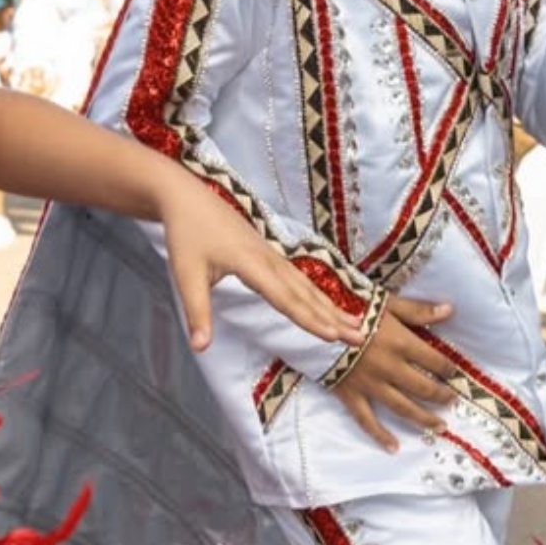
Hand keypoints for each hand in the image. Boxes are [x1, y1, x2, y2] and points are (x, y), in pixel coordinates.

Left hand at [152, 165, 370, 354]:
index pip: (285, 298)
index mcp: (252, 264)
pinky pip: (299, 278)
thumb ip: (197, 312)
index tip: (333, 336)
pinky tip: (328, 303)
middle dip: (334, 316)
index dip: (309, 319)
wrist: (187, 196)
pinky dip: (317, 294)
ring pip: (307, 285)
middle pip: (306, 293)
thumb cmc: (185, 234)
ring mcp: (272, 255)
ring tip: (357, 323)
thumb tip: (200, 348)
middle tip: (360, 337)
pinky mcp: (269, 253)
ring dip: (332, 306)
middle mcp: (269, 259)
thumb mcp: (185, 275)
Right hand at [330, 294, 459, 452]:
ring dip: (424, 418)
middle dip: (441, 395)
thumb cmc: (352, 310)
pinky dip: (381, 435)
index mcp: (401, 344)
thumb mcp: (387, 304)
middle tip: (451, 400)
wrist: (314, 324)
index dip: (447, 368)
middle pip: (423, 388)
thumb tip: (449, 310)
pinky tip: (394, 447)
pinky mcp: (352, 396)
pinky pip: (368, 420)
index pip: (434, 361)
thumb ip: (418, 311)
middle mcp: (390, 369)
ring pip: (403, 408)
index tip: (453, 373)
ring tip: (440, 426)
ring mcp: (371, 386)